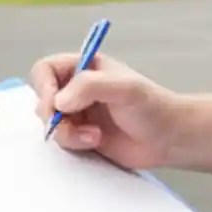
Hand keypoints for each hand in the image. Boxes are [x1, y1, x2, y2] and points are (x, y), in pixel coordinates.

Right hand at [29, 52, 181, 169]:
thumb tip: (58, 102)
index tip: (54, 103)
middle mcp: (76, 89)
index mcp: (83, 67)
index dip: (43, 85)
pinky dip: (73, 143)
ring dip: (66, 132)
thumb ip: (89, 87)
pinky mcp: (80, 136)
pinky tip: (96, 142)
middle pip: (42, 98)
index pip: (45, 70)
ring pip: (49, 122)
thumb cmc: (152, 107)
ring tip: (93, 136)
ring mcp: (77, 114)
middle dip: (52, 114)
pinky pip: (60, 140)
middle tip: (68, 123)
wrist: (170, 140)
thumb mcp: (124, 88)